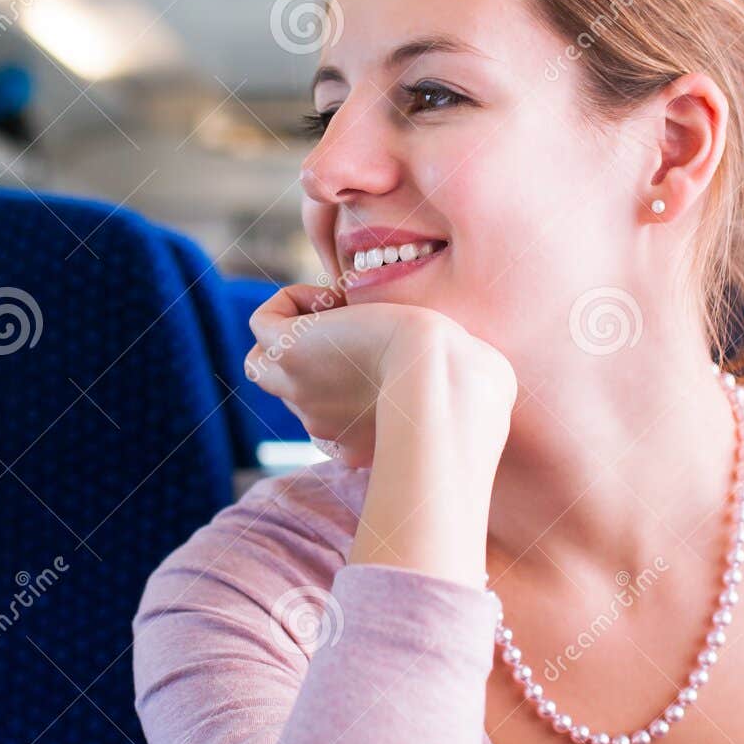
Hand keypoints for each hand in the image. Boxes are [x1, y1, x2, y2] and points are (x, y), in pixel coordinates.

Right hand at [244, 284, 513, 470]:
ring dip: (304, 327)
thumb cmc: (470, 387)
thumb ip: (463, 386)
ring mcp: (298, 392)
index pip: (332, 411)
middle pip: (301, 384)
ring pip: (269, 359)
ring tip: (343, 313)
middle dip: (329, 350)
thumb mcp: (467, 394)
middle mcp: (320, 422)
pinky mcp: (286, 353)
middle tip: (368, 330)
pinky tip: (332, 300)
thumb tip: (479, 367)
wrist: (444, 377)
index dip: (354, 376)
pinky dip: (292, 300)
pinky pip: (264, 322)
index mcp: (357, 442)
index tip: (389, 354)